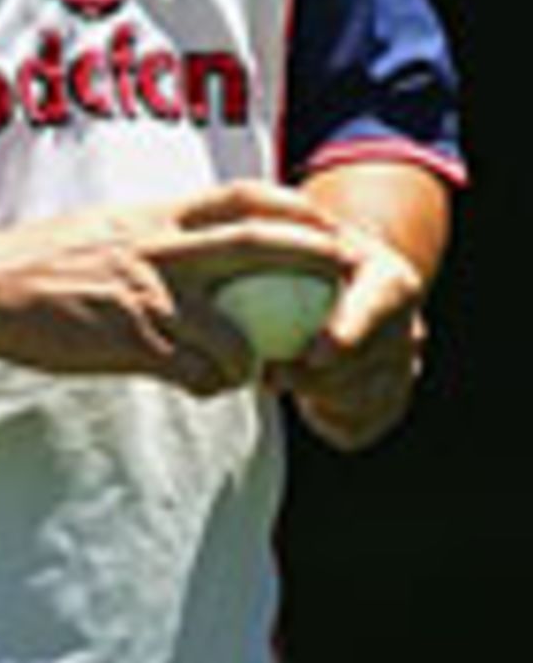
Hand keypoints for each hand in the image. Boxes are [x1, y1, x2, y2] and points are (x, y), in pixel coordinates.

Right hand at [0, 182, 348, 395]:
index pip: (240, 196)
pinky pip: (195, 374)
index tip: (325, 222)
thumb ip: (155, 234)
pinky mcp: (129, 344)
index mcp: (155, 215)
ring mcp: (147, 297)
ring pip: (236, 330)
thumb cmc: (42, 261)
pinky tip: (200, 386)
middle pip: (258, 243)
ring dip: (259, 357)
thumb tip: (194, 241)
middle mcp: (158, 247)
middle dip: (313, 259)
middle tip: (346, 281)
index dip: (294, 207)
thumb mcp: (108, 228)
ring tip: (256, 370)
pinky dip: (213, 385)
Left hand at [266, 226, 426, 449]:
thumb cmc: (301, 251)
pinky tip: (301, 396)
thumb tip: (252, 247)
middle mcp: (409, 328)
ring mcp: (403, 371)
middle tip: (269, 375)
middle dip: (319, 377)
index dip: (350, 336)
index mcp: (392, 281)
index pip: (378, 311)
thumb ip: (283, 239)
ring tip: (276, 377)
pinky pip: (355, 429)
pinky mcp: (389, 406)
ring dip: (315, 397)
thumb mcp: (296, 234)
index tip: (313, 354)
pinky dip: (322, 418)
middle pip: (368, 366)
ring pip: (362, 403)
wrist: (336, 285)